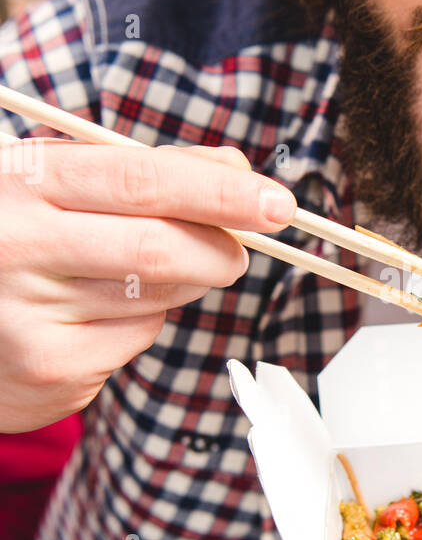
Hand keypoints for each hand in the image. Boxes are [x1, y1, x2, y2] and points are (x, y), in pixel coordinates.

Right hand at [0, 139, 294, 431]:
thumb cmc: (12, 232)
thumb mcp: (54, 179)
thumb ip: (144, 171)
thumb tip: (238, 171)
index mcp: (25, 180)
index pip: (142, 181)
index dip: (220, 192)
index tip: (278, 203)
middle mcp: (18, 245)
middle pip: (160, 248)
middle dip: (221, 248)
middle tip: (239, 249)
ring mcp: (30, 313)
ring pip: (156, 297)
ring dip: (178, 282)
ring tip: (131, 267)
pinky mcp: (48, 368)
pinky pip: (134, 339)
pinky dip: (138, 322)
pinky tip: (94, 310)